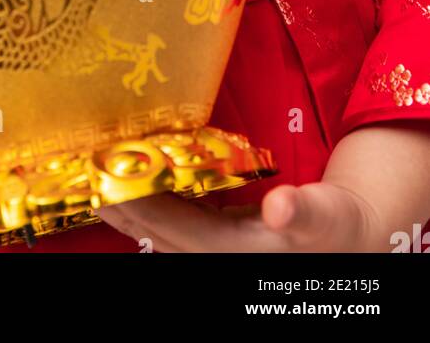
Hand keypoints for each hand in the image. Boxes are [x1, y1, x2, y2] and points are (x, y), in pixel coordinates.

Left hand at [98, 179, 383, 252]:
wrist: (350, 245)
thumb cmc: (338, 228)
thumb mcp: (326, 216)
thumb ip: (304, 211)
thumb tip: (280, 205)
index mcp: (233, 253)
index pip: (173, 225)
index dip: (138, 201)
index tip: (107, 176)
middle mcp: (215, 258)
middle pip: (154, 232)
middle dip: (119, 204)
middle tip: (82, 173)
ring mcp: (213, 253)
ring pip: (158, 233)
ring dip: (127, 209)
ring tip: (94, 181)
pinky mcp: (217, 244)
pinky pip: (172, 228)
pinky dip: (149, 208)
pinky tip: (134, 190)